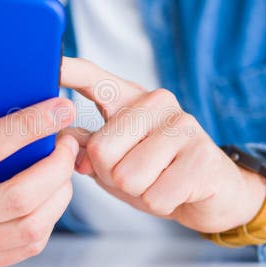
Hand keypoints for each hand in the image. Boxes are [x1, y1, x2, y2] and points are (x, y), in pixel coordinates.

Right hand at [0, 43, 77, 266]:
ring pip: (31, 225)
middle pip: (20, 195)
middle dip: (56, 164)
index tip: (60, 106)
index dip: (29, 125)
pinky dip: (48, 217)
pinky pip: (27, 246)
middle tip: (68, 139)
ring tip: (63, 164)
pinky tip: (50, 193)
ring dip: (59, 192)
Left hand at [60, 57, 265, 233]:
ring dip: (138, 193)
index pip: (95, 80)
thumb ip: (86, 147)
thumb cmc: (156, 172)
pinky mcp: (203, 155)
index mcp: (130, 98)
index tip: (51, 62)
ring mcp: (183, 125)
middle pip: (101, 151)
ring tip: (159, 181)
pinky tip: (178, 191)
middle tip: (138, 174)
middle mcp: (157, 101)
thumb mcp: (115, 158)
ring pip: (127, 177)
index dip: (72, 71)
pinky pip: (155, 197)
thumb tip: (60, 139)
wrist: (213, 193)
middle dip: (111, 176)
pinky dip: (160, 204)